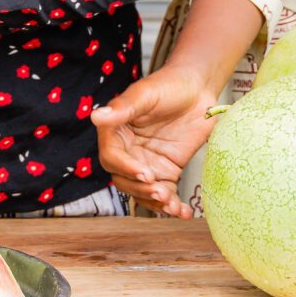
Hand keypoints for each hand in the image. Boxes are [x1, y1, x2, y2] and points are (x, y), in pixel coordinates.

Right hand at [91, 66, 222, 216]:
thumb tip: (95, 116)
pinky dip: (172, 206)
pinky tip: (183, 212)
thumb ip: (123, 108)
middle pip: (124, 180)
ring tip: (172, 206)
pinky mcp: (166, 171)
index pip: (112, 157)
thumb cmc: (169, 84)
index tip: (145, 172)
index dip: (126, 168)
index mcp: (115, 132)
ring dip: (155, 202)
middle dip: (141, 190)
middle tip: (160, 191)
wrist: (199, 88)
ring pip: (142, 191)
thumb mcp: (146, 94)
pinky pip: (164, 194)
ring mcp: (146, 163)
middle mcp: (128, 151)